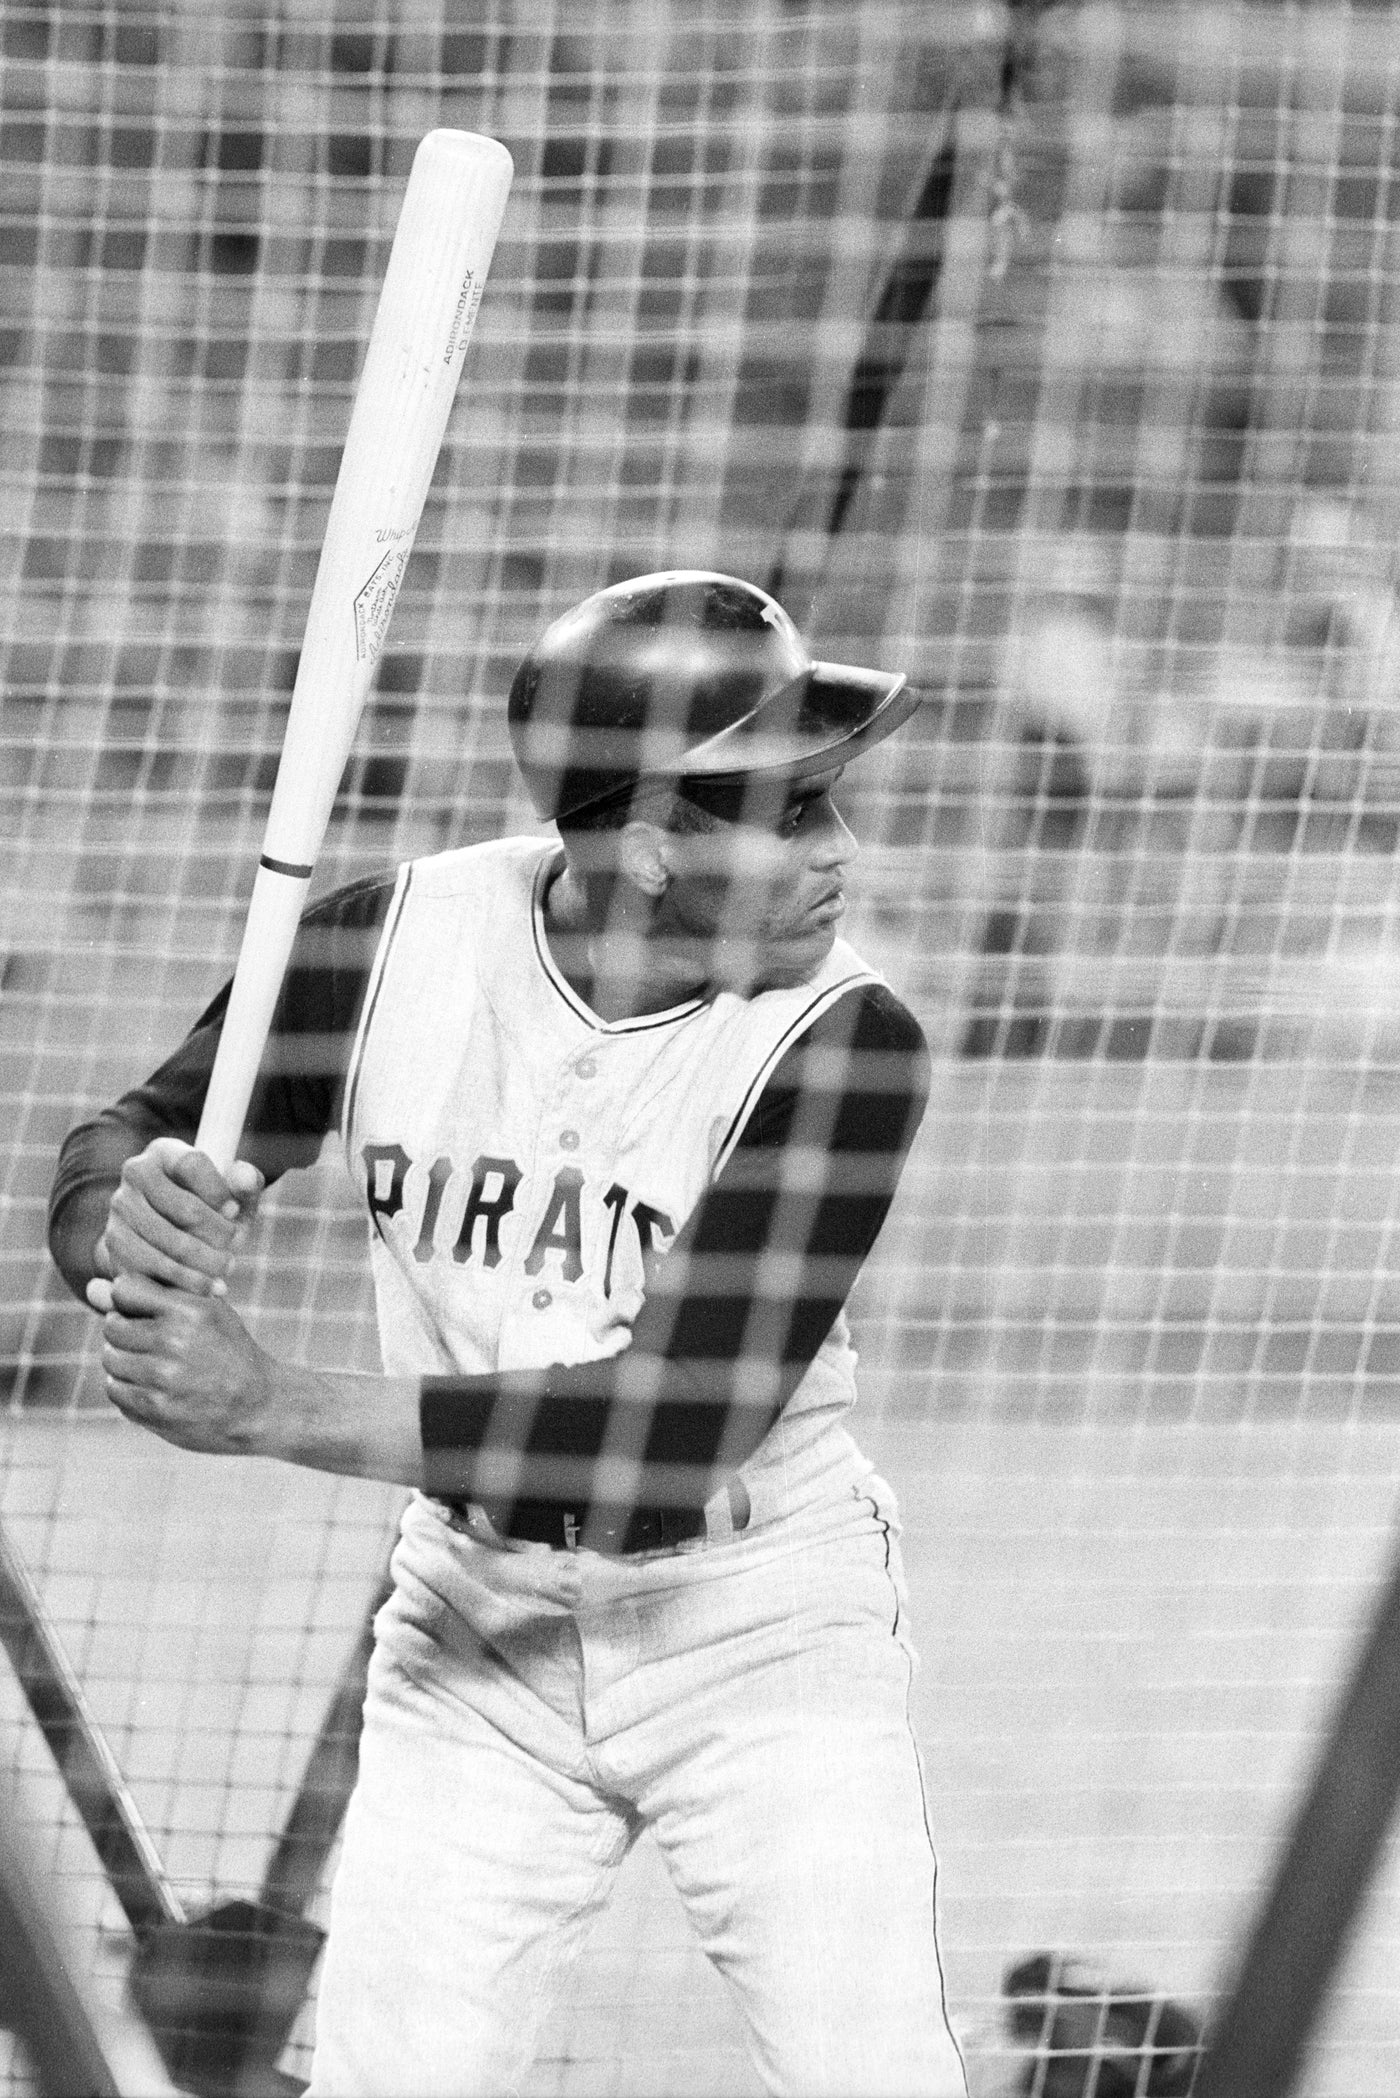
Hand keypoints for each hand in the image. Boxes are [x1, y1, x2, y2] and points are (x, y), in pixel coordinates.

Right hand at [86, 1138, 263, 1313]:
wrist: (167, 1238)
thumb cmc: (209, 1210)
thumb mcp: (231, 1195)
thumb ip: (245, 1184)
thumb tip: (244, 1175)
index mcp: (165, 1152)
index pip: (193, 1165)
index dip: (219, 1192)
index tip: (235, 1213)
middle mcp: (136, 1173)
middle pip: (187, 1209)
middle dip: (219, 1234)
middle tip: (236, 1247)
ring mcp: (120, 1209)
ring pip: (171, 1243)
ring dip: (206, 1262)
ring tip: (226, 1269)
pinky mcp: (114, 1244)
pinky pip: (153, 1269)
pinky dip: (185, 1282)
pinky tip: (210, 1287)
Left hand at [99, 1271, 276, 1456]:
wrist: (258, 1405)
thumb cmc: (228, 1350)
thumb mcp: (206, 1311)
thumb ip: (150, 1296)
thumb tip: (92, 1286)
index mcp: (190, 1309)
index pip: (124, 1289)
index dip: (129, 1300)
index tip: (144, 1312)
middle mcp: (175, 1340)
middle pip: (113, 1326)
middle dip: (126, 1333)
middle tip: (152, 1343)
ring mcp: (163, 1377)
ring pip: (110, 1358)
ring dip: (125, 1362)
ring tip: (155, 1366)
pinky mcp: (154, 1408)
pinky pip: (114, 1388)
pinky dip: (128, 1388)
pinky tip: (153, 1387)